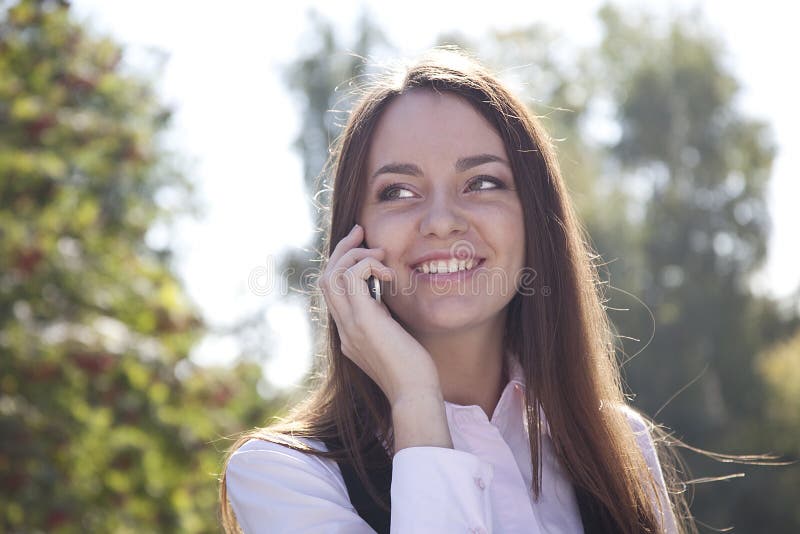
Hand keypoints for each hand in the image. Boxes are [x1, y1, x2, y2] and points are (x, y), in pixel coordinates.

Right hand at [319, 224, 440, 405]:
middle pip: (326, 277)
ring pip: (332, 274)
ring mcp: (349, 325)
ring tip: (380, 254)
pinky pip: (352, 277)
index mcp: (349, 332)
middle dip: (342, 250)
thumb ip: (383, 320)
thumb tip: (387, 298)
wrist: (415, 394)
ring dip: (354, 255)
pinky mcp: (363, 321)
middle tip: (361, 232)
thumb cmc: (414, 371)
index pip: (333, 291)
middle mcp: (343, 328)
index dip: (343, 264)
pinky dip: (368, 264)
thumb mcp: (393, 339)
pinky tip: (389, 273)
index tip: (362, 246)